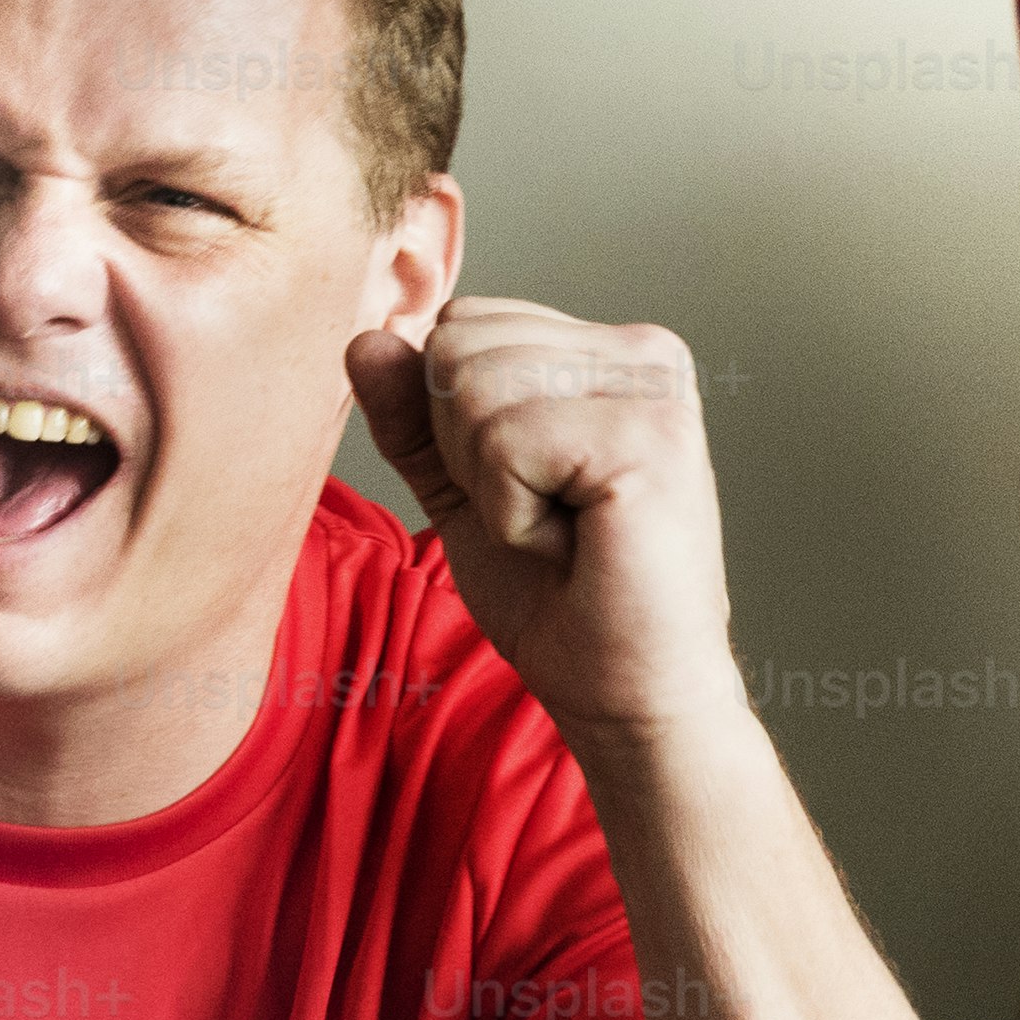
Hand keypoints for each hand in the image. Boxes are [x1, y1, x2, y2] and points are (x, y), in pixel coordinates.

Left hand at [351, 296, 736, 757]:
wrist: (629, 696)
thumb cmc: (565, 602)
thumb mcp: (465, 491)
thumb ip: (415, 416)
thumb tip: (366, 341)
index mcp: (610, 350)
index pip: (462, 323)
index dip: (457, 426)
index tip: (534, 492)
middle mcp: (645, 351)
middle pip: (457, 345)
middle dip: (468, 451)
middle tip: (548, 517)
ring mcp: (653, 390)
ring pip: (471, 388)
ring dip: (492, 487)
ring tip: (563, 530)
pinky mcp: (649, 438)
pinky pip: (503, 442)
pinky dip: (513, 515)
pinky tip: (574, 544)